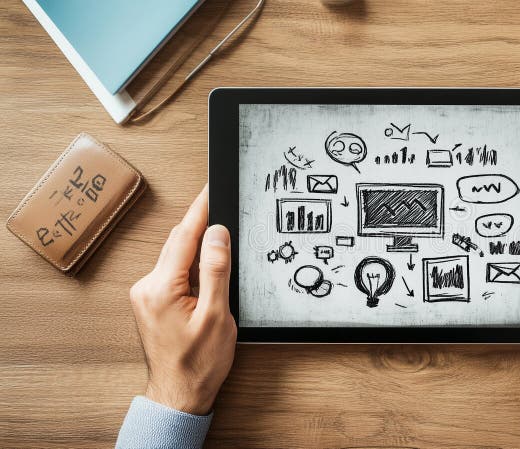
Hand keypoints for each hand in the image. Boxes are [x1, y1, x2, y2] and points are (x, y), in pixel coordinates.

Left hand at [129, 185, 236, 414]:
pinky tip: (207, 269)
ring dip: (198, 248)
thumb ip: (216, 270)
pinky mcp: (150, 300)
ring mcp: (145, 294)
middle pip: (178, 243)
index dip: (201, 209)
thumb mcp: (217, 315)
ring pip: (175, 257)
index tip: (211, 189)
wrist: (178, 394)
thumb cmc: (198, 363)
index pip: (184, 236)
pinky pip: (172, 271)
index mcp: (160, 288)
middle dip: (202, 226)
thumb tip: (217, 234)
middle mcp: (146, 287)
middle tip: (223, 207)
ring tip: (222, 243)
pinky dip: (191, 265)